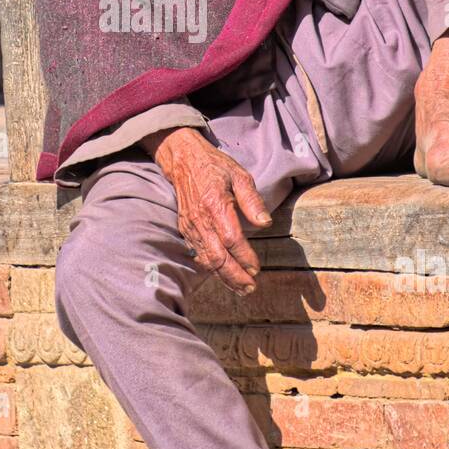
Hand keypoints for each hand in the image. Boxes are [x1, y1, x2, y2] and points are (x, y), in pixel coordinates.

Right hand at [141, 127, 272, 293]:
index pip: (232, 240)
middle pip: (218, 257)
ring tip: (240, 288)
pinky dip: (210, 268)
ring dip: (223, 277)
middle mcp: (201, 220)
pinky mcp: (185, 230)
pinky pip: (198, 254)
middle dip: (235, 276)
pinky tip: (223, 275)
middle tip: (250, 288)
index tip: (257, 269)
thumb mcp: (239, 175)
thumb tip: (265, 223)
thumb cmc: (214, 166)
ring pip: (207, 260)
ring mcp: (191, 227)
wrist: (183, 160)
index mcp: (216, 205)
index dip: (245, 258)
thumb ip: (252, 200)